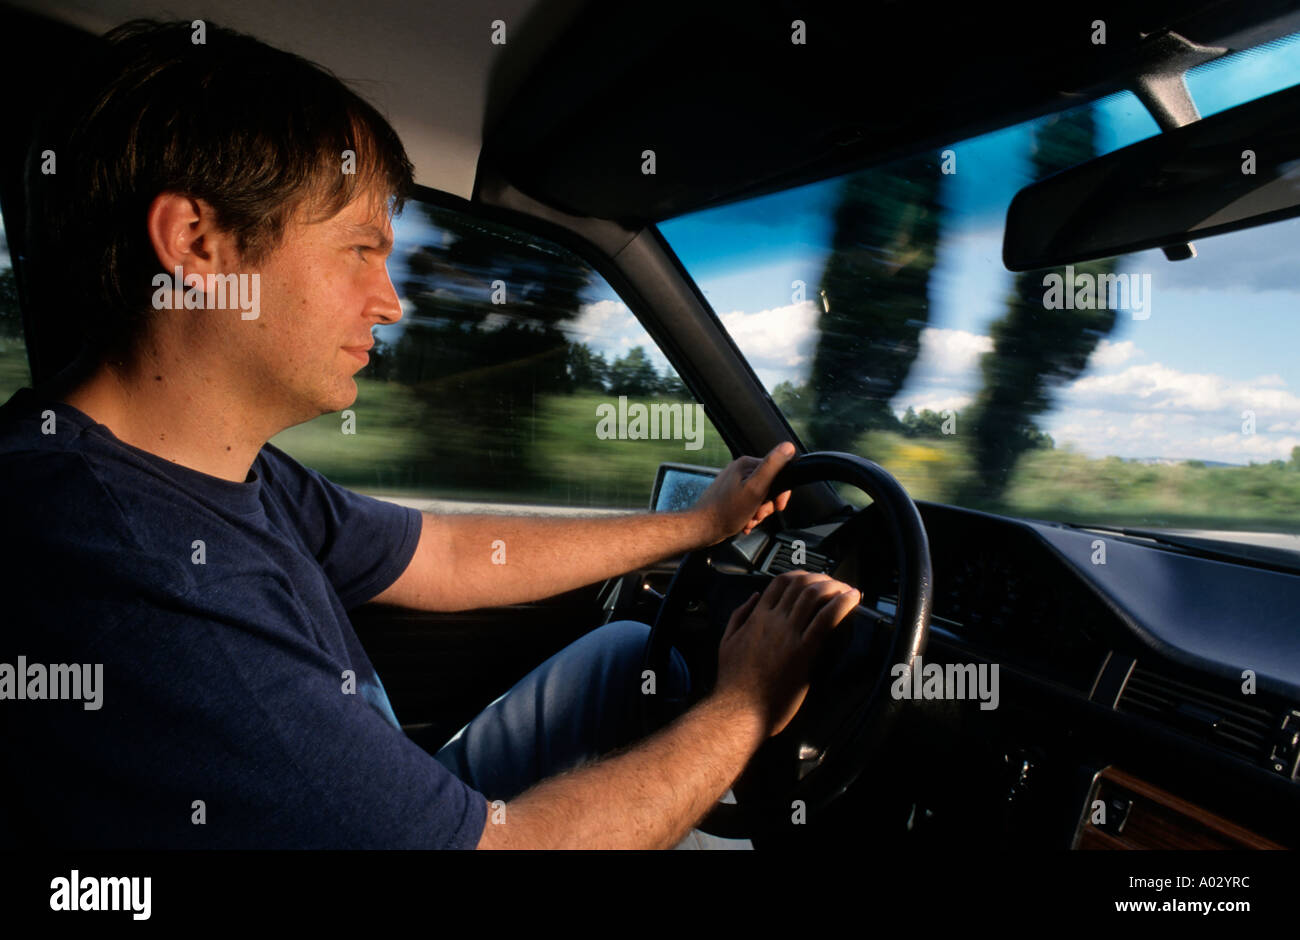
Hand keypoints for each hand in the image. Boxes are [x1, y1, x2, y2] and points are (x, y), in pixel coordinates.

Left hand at [692, 442, 795, 544]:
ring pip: (760, 498)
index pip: (777, 473)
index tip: (778, 506)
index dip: (781, 493)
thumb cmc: (726, 512)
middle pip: (769, 487)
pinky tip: (744, 522)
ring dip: (758, 513)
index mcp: (747, 464)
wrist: (702, 528)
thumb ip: (772, 467)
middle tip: (758, 514)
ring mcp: (735, 483)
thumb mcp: (755, 488)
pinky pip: (749, 504)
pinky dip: (750, 515)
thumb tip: (788, 446)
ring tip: (749, 520)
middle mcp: (740, 470)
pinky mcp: (731, 495)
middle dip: (767, 506)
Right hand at [715, 571, 859, 737]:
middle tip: (836, 585)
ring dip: (835, 588)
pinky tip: (852, 599)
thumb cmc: (733, 681)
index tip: (815, 579)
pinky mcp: (802, 652)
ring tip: (848, 591)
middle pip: (801, 584)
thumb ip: (739, 615)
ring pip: (814, 596)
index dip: (802, 575)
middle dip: (823, 579)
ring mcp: (788, 635)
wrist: (738, 709)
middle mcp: (773, 621)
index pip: (781, 581)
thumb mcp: (727, 641)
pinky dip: (842, 605)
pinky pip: (825, 620)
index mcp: (757, 617)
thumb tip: (754, 596)